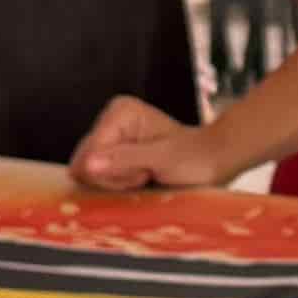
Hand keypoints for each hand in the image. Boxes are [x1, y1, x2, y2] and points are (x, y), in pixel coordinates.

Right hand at [71, 98, 231, 194]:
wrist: (212, 161)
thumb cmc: (195, 157)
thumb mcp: (161, 159)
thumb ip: (124, 160)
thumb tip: (88, 164)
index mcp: (119, 112)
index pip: (89, 153)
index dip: (111, 173)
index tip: (143, 172)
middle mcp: (110, 121)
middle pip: (84, 164)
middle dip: (114, 178)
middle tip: (145, 174)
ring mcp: (110, 138)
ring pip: (90, 175)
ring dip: (118, 183)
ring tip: (146, 175)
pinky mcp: (113, 154)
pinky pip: (100, 178)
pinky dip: (119, 185)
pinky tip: (141, 179)